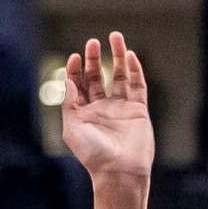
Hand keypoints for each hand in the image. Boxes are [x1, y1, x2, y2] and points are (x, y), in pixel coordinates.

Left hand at [61, 33, 153, 182]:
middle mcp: (102, 107)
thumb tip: (69, 81)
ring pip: (120, 76)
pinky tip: (130, 55)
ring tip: (115, 37)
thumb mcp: (72, 127)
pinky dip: (135, 70)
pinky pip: (138, 86)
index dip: (75, 69)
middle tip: (93, 42)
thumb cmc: (92, 153)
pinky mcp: (139, 110)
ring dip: (118, 57)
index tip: (74, 56)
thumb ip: (70, 102)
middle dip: (95, 59)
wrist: (119, 171)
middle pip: (98, 76)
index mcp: (83, 112)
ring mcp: (121, 108)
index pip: (79, 84)